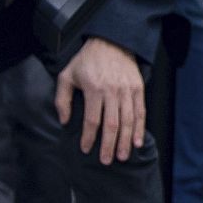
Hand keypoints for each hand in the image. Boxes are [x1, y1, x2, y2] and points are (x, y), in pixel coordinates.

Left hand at [54, 37, 145, 164]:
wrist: (111, 41)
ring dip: (125, 140)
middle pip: (112, 124)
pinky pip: (140, 111)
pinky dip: (139, 128)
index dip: (88, 137)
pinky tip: (137, 141)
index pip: (92, 120)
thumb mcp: (67, 75)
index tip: (85, 149)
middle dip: (109, 145)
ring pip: (128, 120)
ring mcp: (127, 89)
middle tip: (106, 161)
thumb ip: (62, 99)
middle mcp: (112, 90)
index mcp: (94, 88)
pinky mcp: (137, 88)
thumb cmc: (87, 60)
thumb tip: (64, 121)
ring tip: (121, 156)